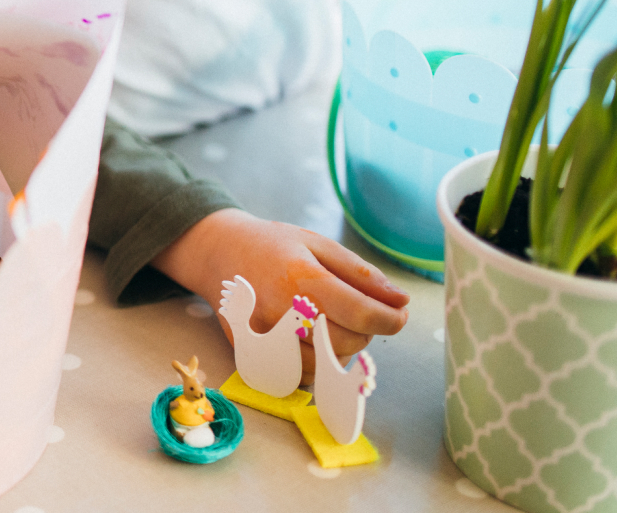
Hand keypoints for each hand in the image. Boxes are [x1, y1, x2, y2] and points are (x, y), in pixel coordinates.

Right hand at [152, 209, 409, 379]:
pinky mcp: (252, 354)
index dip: (390, 320)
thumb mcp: (318, 245)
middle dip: (365, 332)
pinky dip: (316, 362)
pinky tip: (310, 337)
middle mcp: (280, 312)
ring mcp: (263, 337)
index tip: (400, 316)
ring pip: (326, 366)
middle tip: (358, 312)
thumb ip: (361, 274)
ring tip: (331, 323)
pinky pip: (300, 374)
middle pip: (347, 343)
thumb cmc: (272, 245)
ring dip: (340, 349)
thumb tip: (401, 302)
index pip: (361, 314)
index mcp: (300, 278)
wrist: (217, 253)